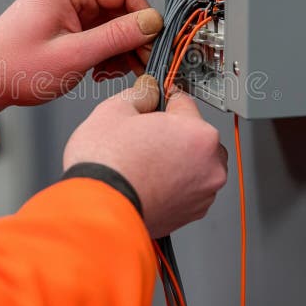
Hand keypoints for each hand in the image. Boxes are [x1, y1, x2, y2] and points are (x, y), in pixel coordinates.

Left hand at [0, 0, 162, 115]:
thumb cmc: (15, 67)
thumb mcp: (74, 55)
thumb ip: (116, 37)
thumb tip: (151, 24)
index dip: (144, 17)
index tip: (153, 42)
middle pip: (119, 8)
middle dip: (131, 38)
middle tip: (140, 64)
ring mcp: (65, 8)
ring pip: (110, 24)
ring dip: (118, 49)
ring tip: (112, 72)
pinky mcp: (64, 25)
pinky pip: (97, 33)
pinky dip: (104, 52)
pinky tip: (100, 71)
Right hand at [63, 75, 228, 237]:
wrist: (95, 211)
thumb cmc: (106, 167)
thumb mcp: (115, 110)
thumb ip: (140, 94)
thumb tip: (147, 91)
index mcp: (199, 135)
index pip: (184, 102)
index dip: (163, 99)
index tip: (153, 103)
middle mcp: (210, 166)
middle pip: (194, 135)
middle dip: (172, 133)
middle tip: (141, 137)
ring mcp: (202, 194)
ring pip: (192, 164)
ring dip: (174, 160)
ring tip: (141, 162)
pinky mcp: (190, 215)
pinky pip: (185, 190)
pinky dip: (171, 185)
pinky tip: (145, 181)